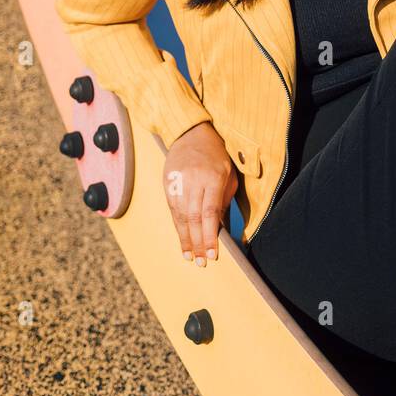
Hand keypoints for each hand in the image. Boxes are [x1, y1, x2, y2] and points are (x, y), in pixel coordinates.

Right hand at [163, 122, 238, 265]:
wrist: (191, 133)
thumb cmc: (216, 156)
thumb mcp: (228, 175)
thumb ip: (224, 201)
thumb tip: (221, 229)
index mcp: (213, 177)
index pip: (210, 212)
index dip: (210, 236)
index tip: (213, 255)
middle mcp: (194, 179)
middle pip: (194, 217)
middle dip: (198, 243)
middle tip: (202, 262)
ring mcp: (178, 181)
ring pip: (180, 216)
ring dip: (186, 239)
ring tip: (191, 257)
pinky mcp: (168, 183)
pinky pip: (172, 209)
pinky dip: (177, 227)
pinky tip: (182, 240)